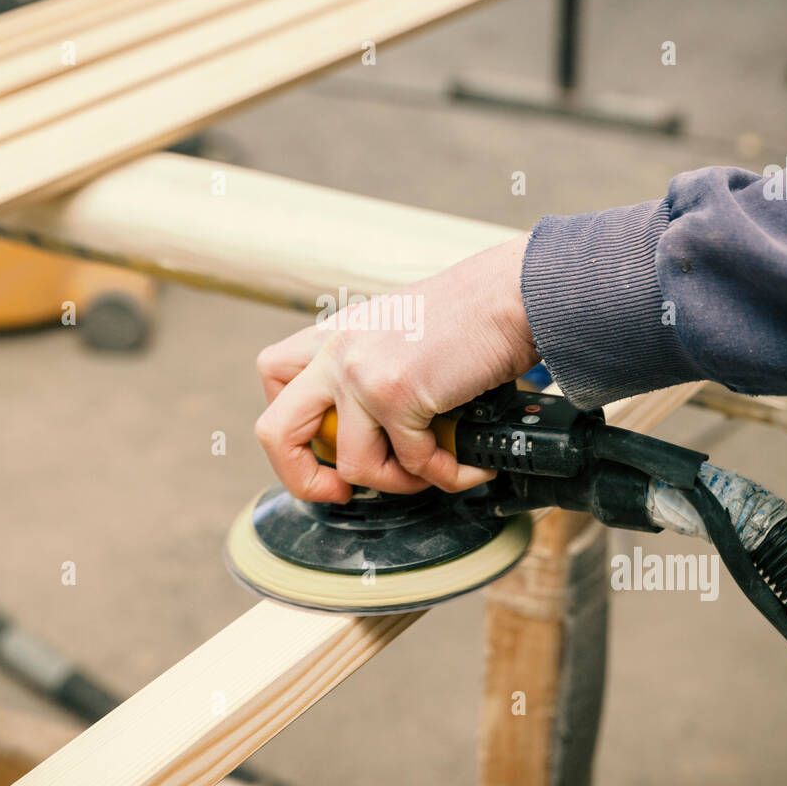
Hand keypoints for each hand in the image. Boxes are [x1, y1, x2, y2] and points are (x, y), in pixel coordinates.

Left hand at [254, 237, 539, 502]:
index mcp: (334, 332)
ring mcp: (361, 374)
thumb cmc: (474, 312)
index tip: (323, 446)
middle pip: (274, 430)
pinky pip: (413, 464)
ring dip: (398, 483)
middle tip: (338, 493)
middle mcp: (337, 351)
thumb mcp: (401, 329)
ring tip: (434, 472)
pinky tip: (471, 465)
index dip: (292, 422)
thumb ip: (374, 366)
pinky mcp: (397, 395)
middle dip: (300, 478)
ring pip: (353, 465)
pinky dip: (448, 474)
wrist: (513, 292)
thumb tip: (380, 430)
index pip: (273, 375)